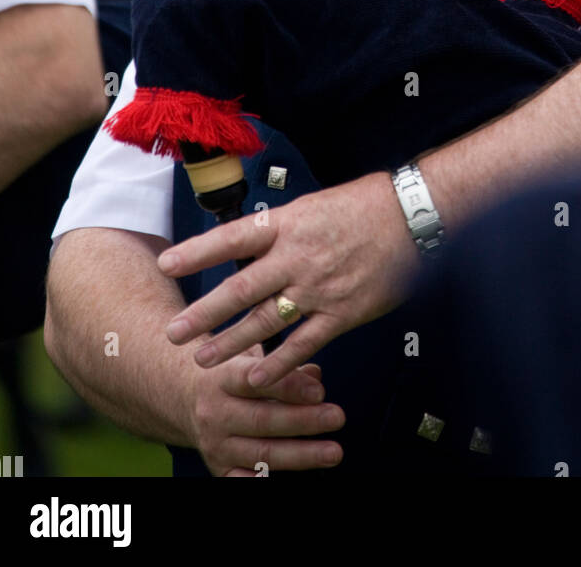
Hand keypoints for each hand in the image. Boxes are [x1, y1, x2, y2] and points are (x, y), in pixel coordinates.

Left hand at [160, 172, 417, 387]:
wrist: (412, 216)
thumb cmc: (365, 205)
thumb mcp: (313, 206)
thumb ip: (282, 229)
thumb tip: (252, 245)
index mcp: (287, 223)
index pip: (232, 237)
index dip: (198, 252)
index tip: (168, 264)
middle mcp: (297, 256)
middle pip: (241, 288)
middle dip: (204, 313)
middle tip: (174, 331)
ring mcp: (318, 287)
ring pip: (265, 320)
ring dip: (231, 342)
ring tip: (204, 358)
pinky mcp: (341, 312)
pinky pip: (304, 344)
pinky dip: (279, 363)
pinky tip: (257, 375)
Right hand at [186, 348, 345, 476]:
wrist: (185, 398)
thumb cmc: (234, 375)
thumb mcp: (251, 360)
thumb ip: (283, 364)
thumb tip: (316, 375)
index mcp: (223, 378)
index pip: (257, 381)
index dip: (289, 386)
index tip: (320, 391)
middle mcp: (215, 412)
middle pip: (262, 419)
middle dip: (303, 420)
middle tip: (338, 417)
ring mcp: (216, 444)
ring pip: (261, 453)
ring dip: (301, 454)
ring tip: (334, 452)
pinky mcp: (218, 469)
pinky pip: (243, 481)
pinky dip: (266, 482)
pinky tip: (296, 479)